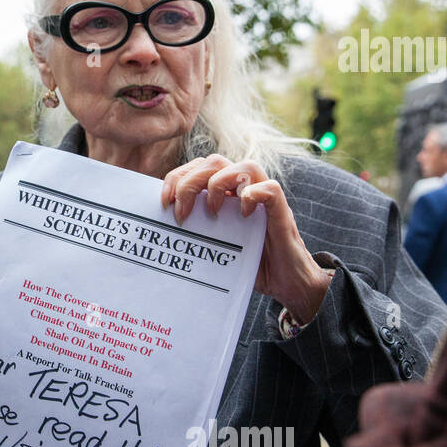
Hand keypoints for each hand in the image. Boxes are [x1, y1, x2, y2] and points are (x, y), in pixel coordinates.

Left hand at [161, 155, 333, 323]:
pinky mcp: (281, 214)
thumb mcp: (213, 246)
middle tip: (180, 212)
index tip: (164, 202)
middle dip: (190, 181)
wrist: (287, 284)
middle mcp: (244, 191)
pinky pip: (271, 189)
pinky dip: (253, 195)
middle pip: (215, 162)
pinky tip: (243, 214)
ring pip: (245, 166)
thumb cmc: (247, 265)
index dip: (177, 177)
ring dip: (220, 183)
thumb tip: (159, 232)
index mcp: (226, 195)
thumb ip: (194, 232)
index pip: (199, 167)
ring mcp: (264, 201)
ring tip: (212, 211)